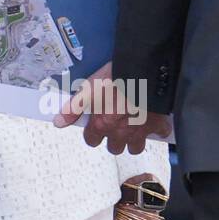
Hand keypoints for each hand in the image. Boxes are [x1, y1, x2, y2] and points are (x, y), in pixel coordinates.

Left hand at [53, 60, 171, 154]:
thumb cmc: (114, 78)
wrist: (142, 71)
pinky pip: (159, 133)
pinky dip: (157, 128)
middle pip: (114, 148)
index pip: (92, 141)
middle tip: (114, 124)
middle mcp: (121, 132)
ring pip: (135, 147)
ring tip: (131, 126)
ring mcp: (140, 131)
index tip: (95, 125)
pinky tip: (153, 119)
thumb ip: (73, 108)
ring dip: (132, 140)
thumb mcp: (88, 89)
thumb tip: (58, 123)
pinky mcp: (158, 124)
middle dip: (112, 139)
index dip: (92, 133)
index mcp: (102, 124)